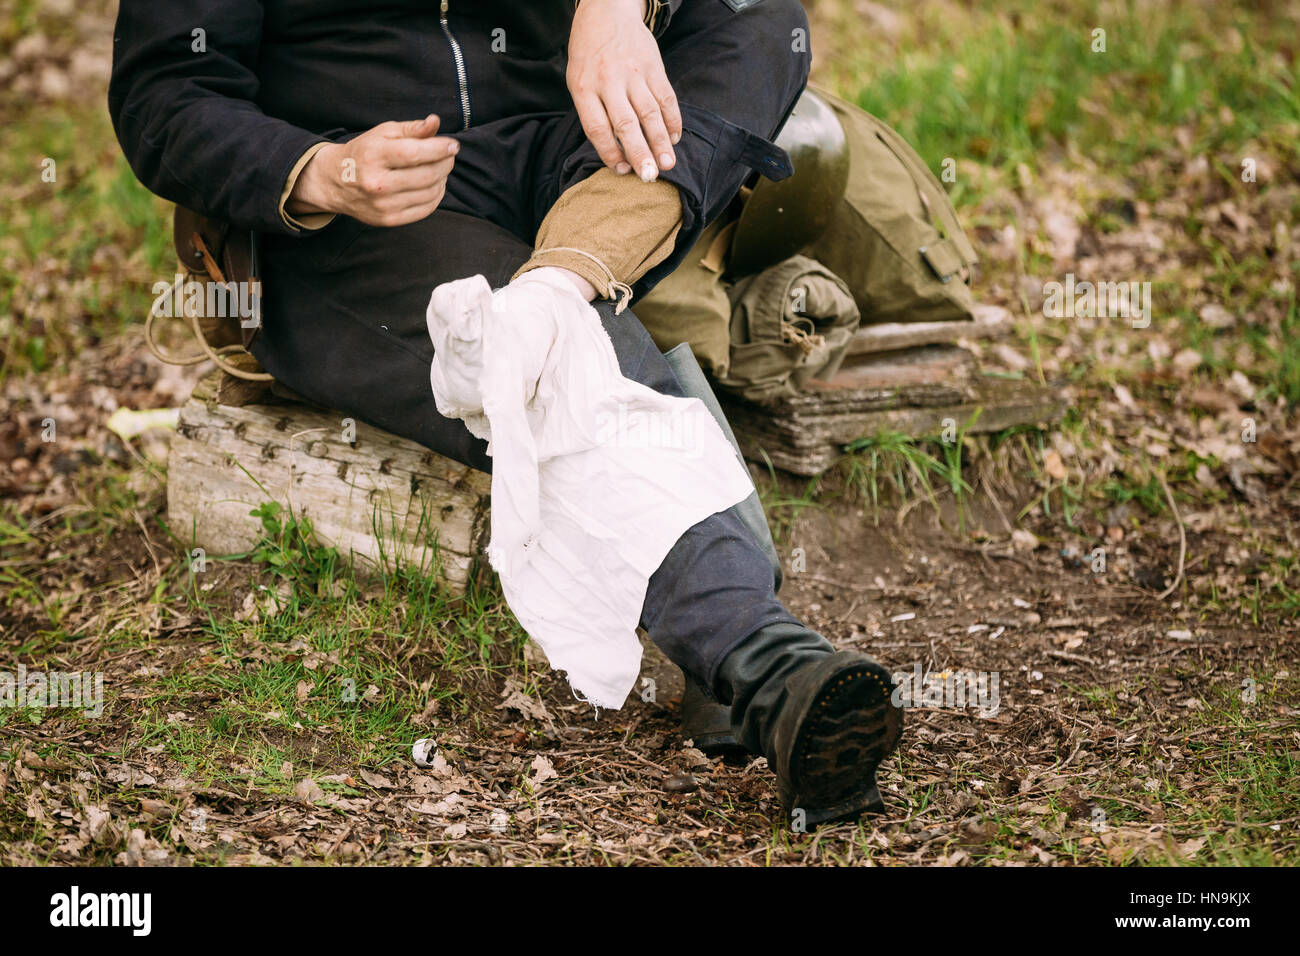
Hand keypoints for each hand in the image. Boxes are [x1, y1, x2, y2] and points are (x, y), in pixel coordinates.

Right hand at [287, 114, 457, 226]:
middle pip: (427, 175)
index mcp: (374, 156)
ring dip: (442, 179)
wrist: (335, 182)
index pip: (415, 153)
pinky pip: (426, 209)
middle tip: (448, 155)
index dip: (440, 149)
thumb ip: (412, 129)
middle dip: (445, 163)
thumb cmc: (364, 153)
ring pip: (431, 192)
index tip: (453, 145)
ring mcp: (383, 205)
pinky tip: (433, 185)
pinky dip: (436, 195)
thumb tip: (435, 122)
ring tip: (439, 168)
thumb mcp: (383, 133)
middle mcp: (377, 183)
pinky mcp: (389, 220)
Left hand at [567, 0, 681, 180]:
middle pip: (626, 123)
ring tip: (668, 164)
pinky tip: (675, 138)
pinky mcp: (654, 66)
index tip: (622, 171)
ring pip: (650, 112)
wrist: (607, 12)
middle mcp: (609, 81)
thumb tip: (617, 151)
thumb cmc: (589, 56)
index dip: (610, 153)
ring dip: (661, 141)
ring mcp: (633, 73)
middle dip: (640, 153)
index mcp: (584, 87)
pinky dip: (673, 119)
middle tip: (650, 176)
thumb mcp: (579, 81)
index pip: (597, 128)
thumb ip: (594, 113)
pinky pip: (666, 97)